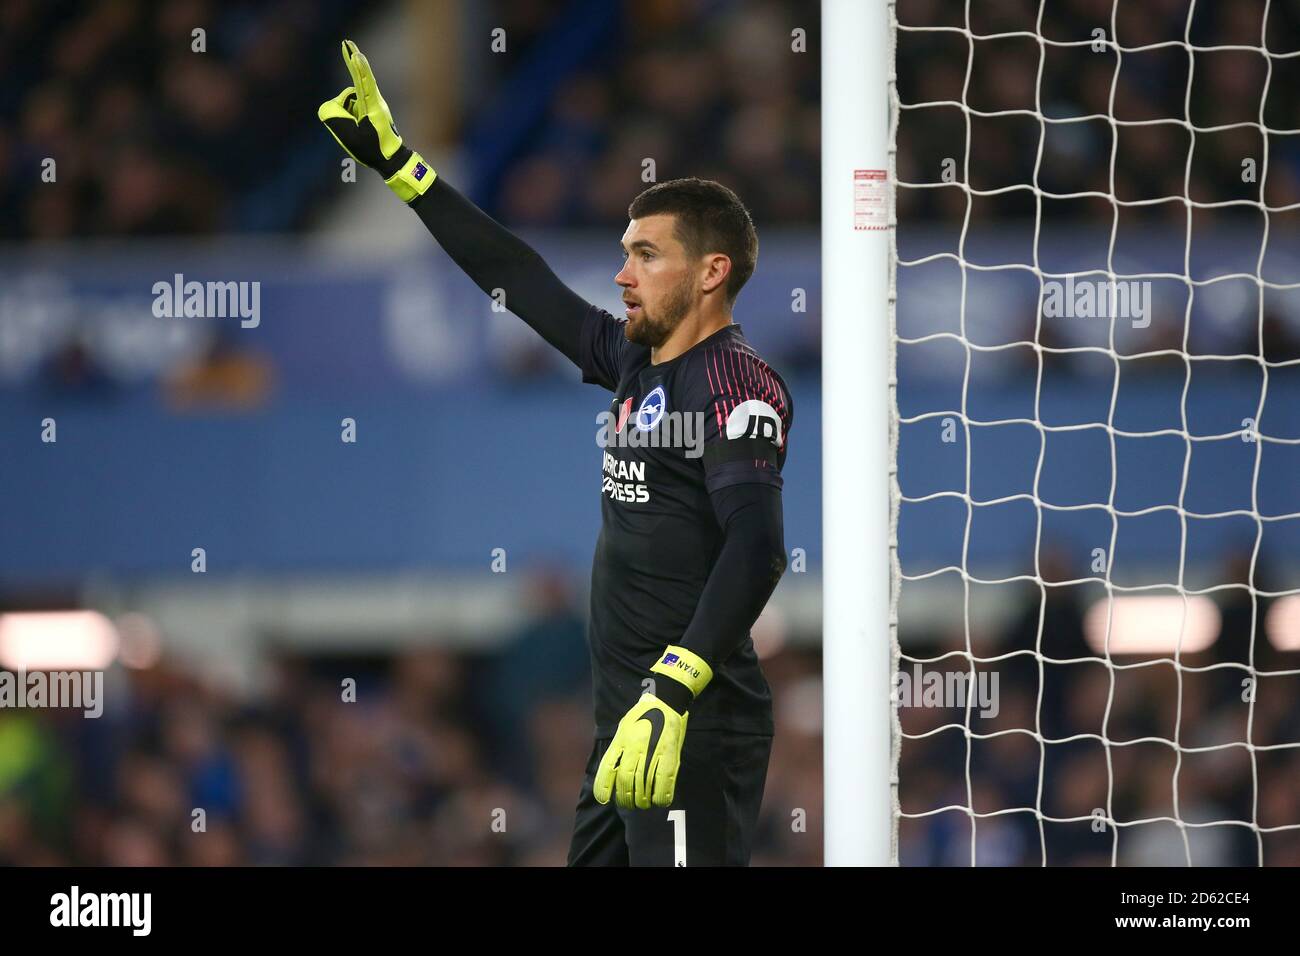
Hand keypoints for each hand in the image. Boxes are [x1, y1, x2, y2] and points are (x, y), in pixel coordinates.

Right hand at [318, 40, 434, 200]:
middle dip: (353, 60)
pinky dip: (350, 112)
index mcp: (372, 109)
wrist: (392, 159)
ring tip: (358, 131)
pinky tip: (358, 127)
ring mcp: (374, 102)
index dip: (360, 69)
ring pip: (350, 99)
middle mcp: (375, 101)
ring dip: (346, 112)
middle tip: (348, 42)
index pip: (364, 85)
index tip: (356, 55)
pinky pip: (354, 104)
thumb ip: (334, 117)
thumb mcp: (349, 138)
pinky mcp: (372, 106)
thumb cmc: (372, 150)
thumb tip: (335, 104)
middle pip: (361, 78)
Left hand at [594, 692, 689, 809]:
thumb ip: (619, 749)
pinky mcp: (670, 754)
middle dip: (624, 799)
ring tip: (642, 804)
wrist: (665, 700)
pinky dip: (660, 796)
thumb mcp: (624, 729)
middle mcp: (635, 746)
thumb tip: (612, 775)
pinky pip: (664, 782)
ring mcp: (653, 751)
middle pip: (625, 781)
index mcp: (621, 740)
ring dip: (641, 801)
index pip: (607, 768)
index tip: (604, 800)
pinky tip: (659, 800)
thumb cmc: (642, 716)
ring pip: (643, 785)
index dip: (604, 788)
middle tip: (627, 804)